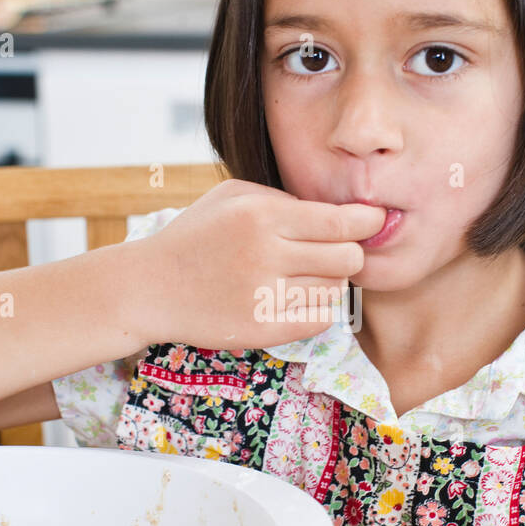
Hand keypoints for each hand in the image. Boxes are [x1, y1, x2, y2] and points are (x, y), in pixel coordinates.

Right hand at [133, 178, 386, 348]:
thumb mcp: (233, 196)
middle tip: (334, 254)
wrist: (149, 287)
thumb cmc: (196, 236)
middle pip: (347, 259)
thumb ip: (286, 198)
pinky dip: (315, 309)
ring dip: (329, 283)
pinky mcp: (261, 329)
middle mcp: (264, 253)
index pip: (340, 222)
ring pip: (335, 290)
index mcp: (261, 214)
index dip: (366, 222)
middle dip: (349, 255)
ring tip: (303, 275)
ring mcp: (263, 295)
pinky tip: (293, 298)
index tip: (375, 221)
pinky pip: (319, 319)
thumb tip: (342, 213)